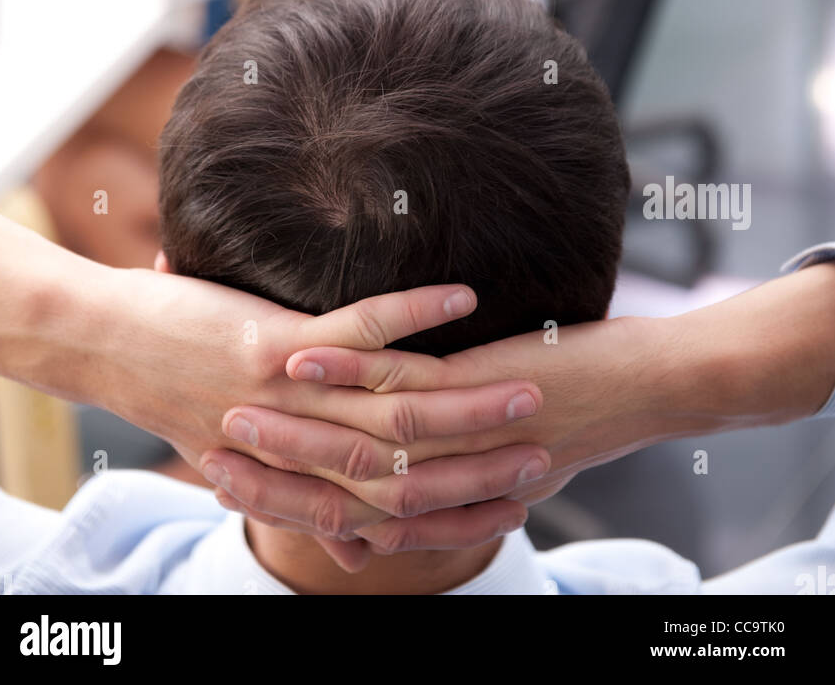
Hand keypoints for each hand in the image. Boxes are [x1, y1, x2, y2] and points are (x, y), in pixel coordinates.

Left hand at [101, 266, 546, 568]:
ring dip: (471, 396)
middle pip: (411, 467)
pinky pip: (363, 330)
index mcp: (301, 480)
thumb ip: (307, 503)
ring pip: (400, 405)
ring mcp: (296, 397)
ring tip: (529, 384)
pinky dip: (417, 312)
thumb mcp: (247, 466)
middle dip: (483, 464)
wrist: (109, 348)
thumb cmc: (178, 397)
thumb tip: (356, 547)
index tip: (516, 509)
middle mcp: (305, 449)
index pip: (395, 513)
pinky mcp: (280, 344)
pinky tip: (464, 296)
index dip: (460, 517)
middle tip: (543, 452)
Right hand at [206, 264, 834, 562]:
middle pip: (342, 483)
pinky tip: (299, 349)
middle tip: (212, 455)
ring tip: (236, 405)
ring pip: (360, 433)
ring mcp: (464, 426)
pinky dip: (346, 361)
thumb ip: (463, 458)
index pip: (352, 513)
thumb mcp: (510, 443)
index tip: (232, 488)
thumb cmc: (580, 403)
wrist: (651, 389)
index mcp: (449, 490)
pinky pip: (402, 371)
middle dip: (275, 472)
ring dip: (294, 423)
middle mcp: (449, 472)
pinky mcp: (482, 380)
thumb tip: (421, 467)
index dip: (289, 505)